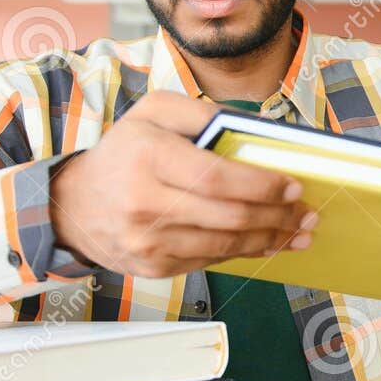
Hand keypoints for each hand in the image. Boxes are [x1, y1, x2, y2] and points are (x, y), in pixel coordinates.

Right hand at [49, 92, 314, 278]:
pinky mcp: (153, 267)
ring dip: (271, 240)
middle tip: (308, 212)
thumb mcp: (153, 113)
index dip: (262, 186)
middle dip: (278, 216)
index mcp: (148, 157)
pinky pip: (211, 261)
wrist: (73, 205)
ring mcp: (148, 242)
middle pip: (229, 217)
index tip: (294, 186)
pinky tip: (268, 243)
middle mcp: (145, 203)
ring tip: (299, 231)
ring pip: (225, 246)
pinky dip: (244, 252)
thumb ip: (203, 113)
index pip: (217, 178)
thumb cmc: (124, 152)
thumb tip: (259, 131)